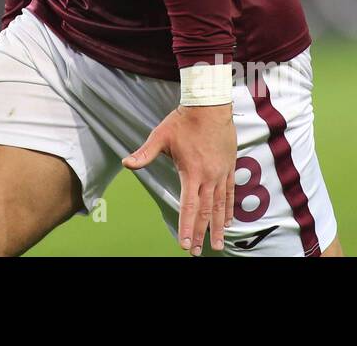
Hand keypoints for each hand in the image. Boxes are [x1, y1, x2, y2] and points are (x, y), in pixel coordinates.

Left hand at [123, 103, 235, 254]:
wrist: (210, 106)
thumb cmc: (183, 121)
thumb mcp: (160, 136)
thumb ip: (145, 153)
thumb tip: (126, 163)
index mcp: (191, 172)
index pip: (189, 206)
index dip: (187, 227)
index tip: (185, 244)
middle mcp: (208, 177)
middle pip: (205, 212)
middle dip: (200, 234)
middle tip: (197, 252)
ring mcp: (221, 173)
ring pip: (220, 206)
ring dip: (217, 228)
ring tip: (217, 245)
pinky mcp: (229, 168)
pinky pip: (230, 194)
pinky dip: (229, 210)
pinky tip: (228, 223)